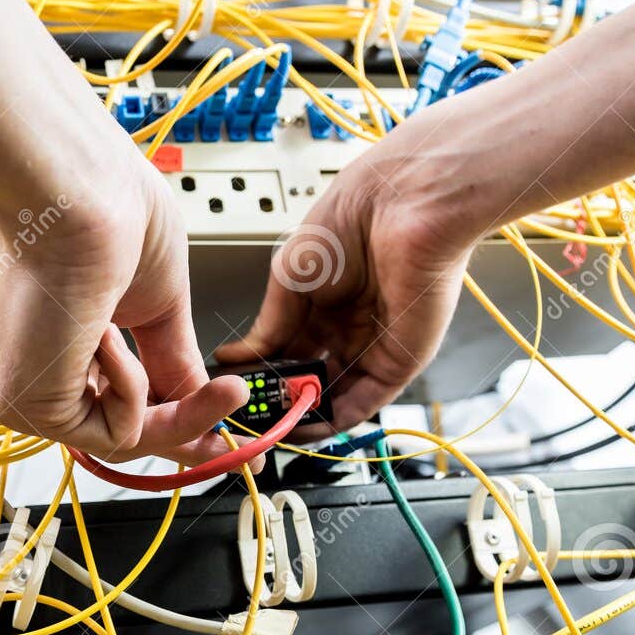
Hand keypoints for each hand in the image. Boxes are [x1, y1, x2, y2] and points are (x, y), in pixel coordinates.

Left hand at [0, 157, 247, 462]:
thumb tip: (197, 397)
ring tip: (130, 331)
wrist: (81, 194)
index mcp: (59, 346)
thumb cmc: (108, 213)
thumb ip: (173, 359)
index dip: (174, 427)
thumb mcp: (159, 305)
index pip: (118, 412)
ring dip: (153, 388)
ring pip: (125, 438)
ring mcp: (27, 395)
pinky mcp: (29, 407)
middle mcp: (36, 374)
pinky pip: (116, 431)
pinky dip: (131, 387)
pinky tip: (105, 333)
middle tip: (230, 398)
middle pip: (125, 434)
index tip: (218, 440)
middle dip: (186, 421)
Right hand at [216, 130, 478, 433]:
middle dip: (279, 403)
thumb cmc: (348, 223)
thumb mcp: (287, 280)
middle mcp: (347, 331)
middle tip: (249, 417)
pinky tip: (301, 426)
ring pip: (332, 400)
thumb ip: (267, 328)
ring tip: (267, 425)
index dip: (263, 379)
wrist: (398, 208)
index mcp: (321, 307)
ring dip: (301, 417)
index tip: (237, 395)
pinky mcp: (398, 364)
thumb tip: (236, 358)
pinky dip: (331, 421)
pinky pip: (362, 403)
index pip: (288, 357)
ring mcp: (372, 350)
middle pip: (309, 383)